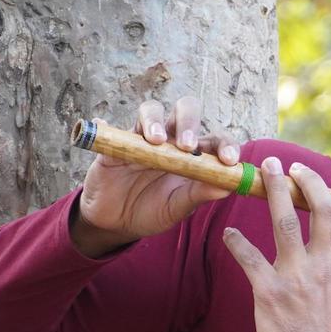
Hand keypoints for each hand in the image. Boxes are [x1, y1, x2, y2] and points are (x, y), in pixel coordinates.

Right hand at [72, 95, 241, 257]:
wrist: (120, 222)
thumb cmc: (154, 210)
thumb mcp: (179, 207)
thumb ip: (200, 194)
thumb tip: (227, 186)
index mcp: (192, 154)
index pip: (213, 138)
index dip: (224, 144)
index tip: (228, 159)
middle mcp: (170, 140)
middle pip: (184, 110)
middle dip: (189, 121)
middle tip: (187, 147)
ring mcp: (142, 138)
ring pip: (151, 110)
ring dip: (155, 121)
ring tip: (156, 141)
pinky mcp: (116, 144)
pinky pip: (108, 128)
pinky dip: (104, 124)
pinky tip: (101, 124)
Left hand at [221, 157, 330, 331]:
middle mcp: (325, 266)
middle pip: (322, 208)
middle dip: (307, 179)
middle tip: (291, 166)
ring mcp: (296, 277)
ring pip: (284, 221)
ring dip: (274, 190)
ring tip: (264, 170)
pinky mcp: (268, 292)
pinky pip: (249, 257)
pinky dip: (236, 243)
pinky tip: (228, 234)